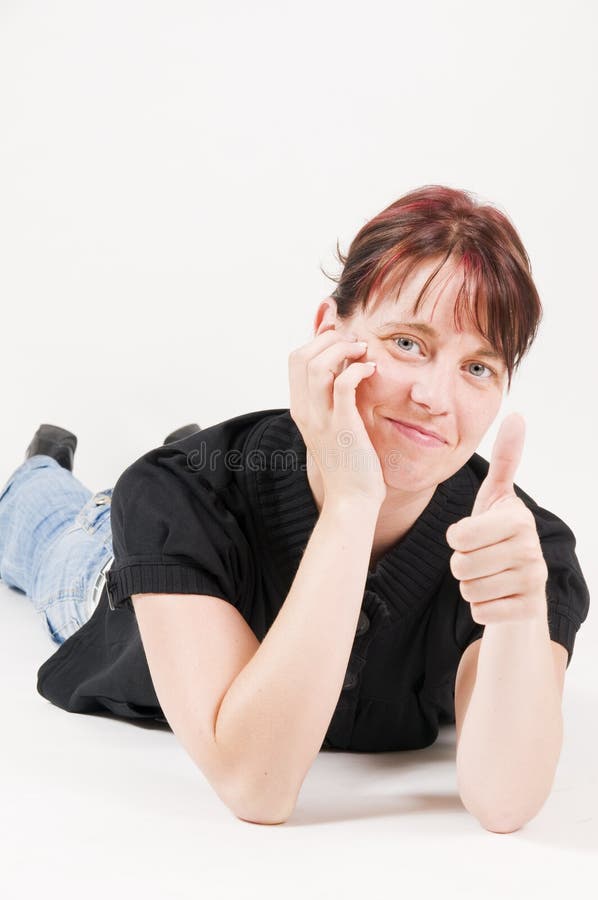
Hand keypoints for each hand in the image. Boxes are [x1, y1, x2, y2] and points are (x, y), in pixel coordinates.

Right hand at [288, 326, 385, 506]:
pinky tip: (371, 370)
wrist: (352, 498)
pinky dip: (357, 369)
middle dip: (329, 339)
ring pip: (318, 365)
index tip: (342, 338)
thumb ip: (332, 398)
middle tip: (354, 343)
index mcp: (301, 408)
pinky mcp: (343, 427)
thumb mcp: (332, 425)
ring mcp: (322, 419)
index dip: (318, 339)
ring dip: (343, 349)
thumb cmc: (348, 462)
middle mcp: (306, 411)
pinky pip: (343, 384)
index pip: (295, 359)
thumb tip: (343, 367)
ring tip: (362, 352)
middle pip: (302, 356)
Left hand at [445, 413, 547, 625]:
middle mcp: (531, 549)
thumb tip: (518, 414)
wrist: (521, 588)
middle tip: (480, 559)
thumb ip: (506, 459)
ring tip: (488, 577)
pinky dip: (480, 609)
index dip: (456, 539)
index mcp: (518, 519)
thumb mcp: (496, 498)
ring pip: (467, 589)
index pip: (459, 536)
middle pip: (460, 565)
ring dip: (470, 587)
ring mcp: (534, 582)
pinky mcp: (528, 611)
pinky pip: (480, 612)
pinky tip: (496, 599)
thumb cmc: (498, 537)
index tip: (472, 535)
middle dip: (461, 565)